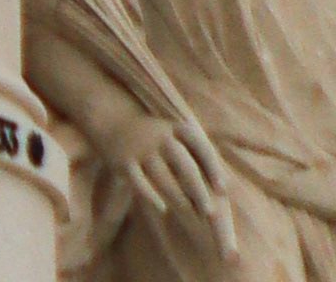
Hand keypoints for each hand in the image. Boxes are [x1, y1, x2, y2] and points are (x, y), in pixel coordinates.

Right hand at [103, 114, 234, 250]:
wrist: (111, 120)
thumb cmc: (152, 136)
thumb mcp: (173, 134)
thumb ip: (195, 154)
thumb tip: (224, 187)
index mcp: (174, 128)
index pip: (199, 145)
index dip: (213, 167)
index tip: (223, 189)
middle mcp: (159, 136)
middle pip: (184, 165)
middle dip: (198, 189)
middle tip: (209, 212)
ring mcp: (141, 149)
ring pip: (164, 178)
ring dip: (179, 198)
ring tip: (192, 213)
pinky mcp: (124, 162)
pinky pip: (139, 182)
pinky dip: (151, 196)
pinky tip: (163, 208)